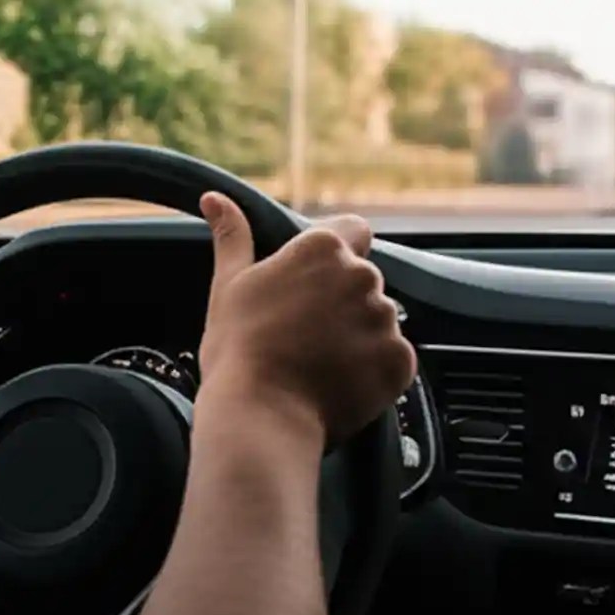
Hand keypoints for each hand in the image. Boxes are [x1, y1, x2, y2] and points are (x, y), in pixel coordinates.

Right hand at [196, 192, 416, 442]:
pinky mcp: (399, 362)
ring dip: (359, 337)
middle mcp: (362, 276)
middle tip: (305, 334)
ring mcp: (385, 320)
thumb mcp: (229, 285)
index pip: (352, 232)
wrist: (259, 416)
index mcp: (323, 248)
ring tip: (319, 364)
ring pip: (379, 321)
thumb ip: (233, 236)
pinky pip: (392, 360)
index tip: (311, 286)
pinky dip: (373, 371)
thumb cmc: (238, 349)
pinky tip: (338, 384)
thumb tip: (215, 198)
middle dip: (343, 302)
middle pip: (363, 281)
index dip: (333, 259)